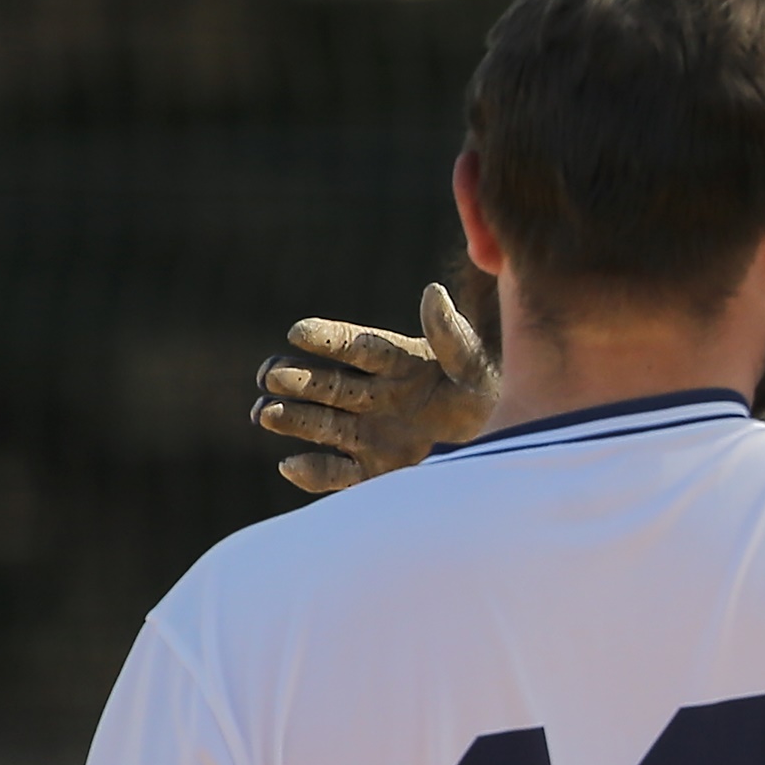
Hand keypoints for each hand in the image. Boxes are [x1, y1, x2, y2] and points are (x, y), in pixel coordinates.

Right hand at [252, 283, 497, 492]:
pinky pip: (339, 472)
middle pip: (327, 385)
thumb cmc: (483, 391)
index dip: (326, 338)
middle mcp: (371, 394)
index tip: (298, 332)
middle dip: (298, 380)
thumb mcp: (472, 362)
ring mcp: (368, 432)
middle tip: (272, 377)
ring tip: (265, 414)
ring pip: (322, 424)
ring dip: (293, 419)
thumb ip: (450, 334)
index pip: (353, 347)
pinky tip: (290, 465)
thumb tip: (434, 293)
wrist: (499, 440)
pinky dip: (314, 471)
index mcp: (392, 361)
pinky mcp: (373, 468)